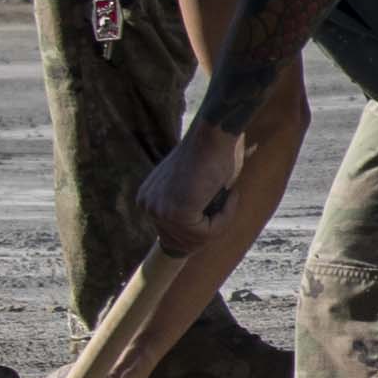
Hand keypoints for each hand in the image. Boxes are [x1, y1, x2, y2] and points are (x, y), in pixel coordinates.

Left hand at [132, 103, 269, 260]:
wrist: (212, 136)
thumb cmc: (209, 156)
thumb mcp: (191, 188)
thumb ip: (188, 208)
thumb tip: (195, 239)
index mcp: (147, 199)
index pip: (170, 235)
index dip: (196, 237)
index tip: (216, 225)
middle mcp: (147, 205)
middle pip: (182, 242)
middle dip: (210, 230)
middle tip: (228, 206)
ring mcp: (160, 210)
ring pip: (198, 239)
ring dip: (222, 221)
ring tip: (230, 196)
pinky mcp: (178, 212)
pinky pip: (207, 232)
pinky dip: (224, 218)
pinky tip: (229, 195)